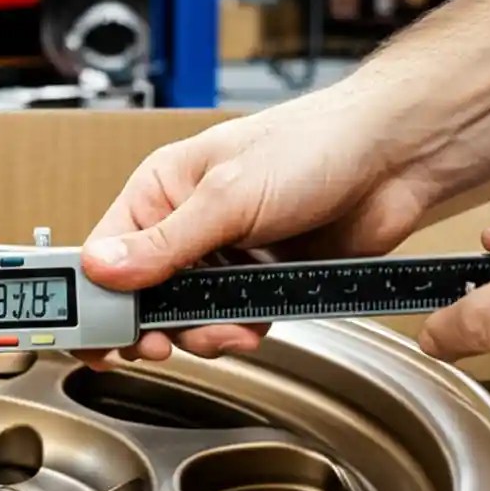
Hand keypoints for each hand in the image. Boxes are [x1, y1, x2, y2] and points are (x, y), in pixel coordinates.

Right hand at [77, 85, 448, 367]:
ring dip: (201, 334)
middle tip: (160, 345)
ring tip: (226, 332)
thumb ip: (164, 243)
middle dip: (152, 326)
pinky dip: (236, 333)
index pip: (105, 252)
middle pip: (142, 295)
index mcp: (161, 191)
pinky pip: (229, 321)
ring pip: (185, 317)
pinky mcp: (259, 280)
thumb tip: (100, 269)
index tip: (99, 334)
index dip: (96, 297)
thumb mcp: (227, 196)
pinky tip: (251, 327)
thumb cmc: (312, 145)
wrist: (393, 159)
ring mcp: (223, 254)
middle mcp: (185, 223)